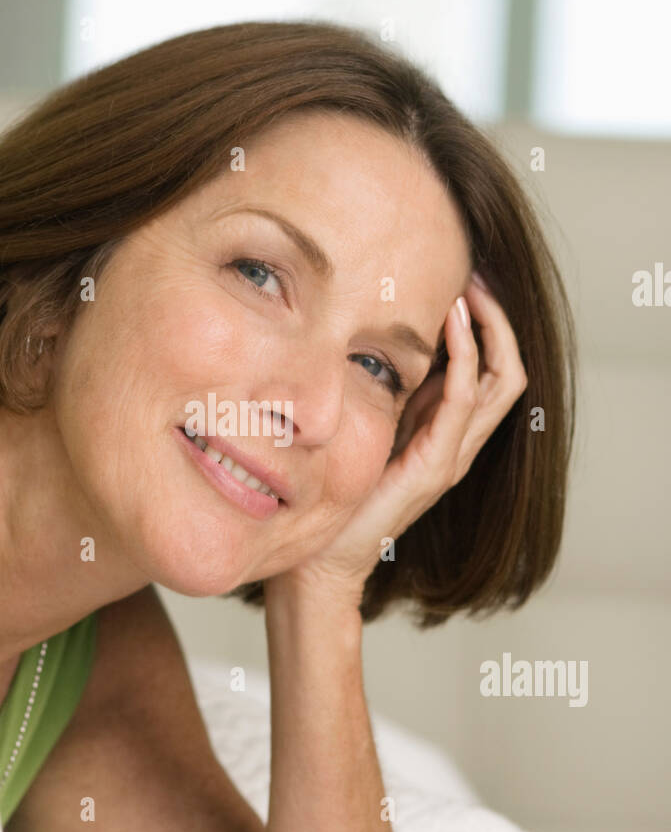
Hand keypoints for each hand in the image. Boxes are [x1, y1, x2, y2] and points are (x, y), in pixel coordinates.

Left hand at [285, 272, 528, 595]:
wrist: (322, 558)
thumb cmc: (335, 494)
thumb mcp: (361, 427)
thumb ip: (377, 392)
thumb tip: (364, 338)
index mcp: (443, 431)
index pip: (490, 368)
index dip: (486, 323)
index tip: (463, 280)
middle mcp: (458, 442)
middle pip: (508, 369)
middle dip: (497, 317)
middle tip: (476, 274)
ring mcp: (452, 455)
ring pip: (501, 380)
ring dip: (489, 328)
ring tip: (469, 288)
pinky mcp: (435, 465)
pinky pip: (463, 400)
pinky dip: (463, 356)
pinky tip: (450, 323)